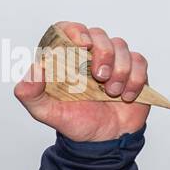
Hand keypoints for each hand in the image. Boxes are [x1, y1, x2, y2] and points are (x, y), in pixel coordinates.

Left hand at [15, 21, 150, 141]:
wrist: (102, 140)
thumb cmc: (74, 121)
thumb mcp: (46, 112)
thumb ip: (30, 94)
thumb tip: (34, 70)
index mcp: (65, 60)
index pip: (68, 30)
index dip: (75, 31)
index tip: (82, 45)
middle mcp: (88, 56)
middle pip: (98, 34)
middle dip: (102, 53)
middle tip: (99, 77)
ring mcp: (112, 61)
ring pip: (120, 45)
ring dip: (119, 69)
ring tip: (111, 92)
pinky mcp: (132, 70)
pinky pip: (139, 61)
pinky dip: (135, 78)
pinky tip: (127, 96)